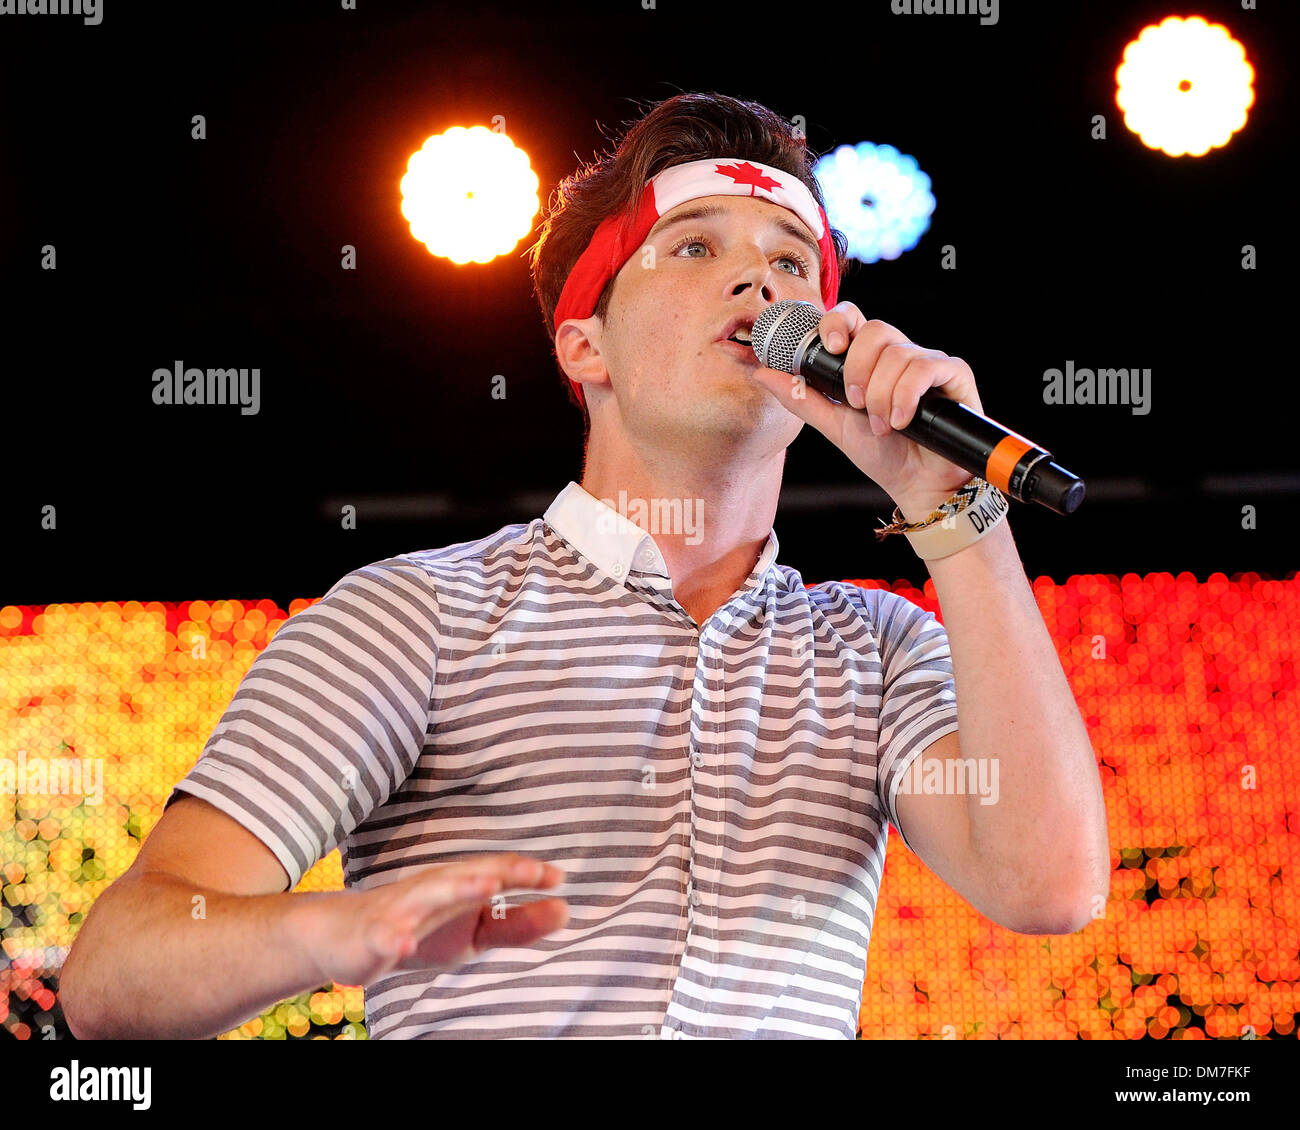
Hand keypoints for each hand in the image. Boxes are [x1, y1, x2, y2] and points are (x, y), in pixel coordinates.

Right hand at [298, 853, 568, 986]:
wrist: (346, 936)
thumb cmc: (421, 928)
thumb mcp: (475, 931)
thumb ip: (517, 924)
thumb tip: (565, 910)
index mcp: (458, 885)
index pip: (495, 871)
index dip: (525, 872)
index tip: (558, 877)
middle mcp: (432, 888)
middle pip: (466, 874)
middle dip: (498, 870)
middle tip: (532, 870)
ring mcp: (400, 910)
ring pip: (429, 895)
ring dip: (458, 887)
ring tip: (487, 885)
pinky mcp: (372, 936)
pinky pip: (384, 935)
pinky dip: (394, 936)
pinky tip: (405, 941)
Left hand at [747, 302, 985, 519]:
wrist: (917, 487)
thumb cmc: (883, 455)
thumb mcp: (834, 426)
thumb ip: (801, 398)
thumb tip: (762, 373)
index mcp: (869, 360)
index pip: (852, 317)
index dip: (837, 322)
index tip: (829, 347)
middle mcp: (898, 354)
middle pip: (875, 328)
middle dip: (858, 369)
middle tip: (856, 404)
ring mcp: (927, 362)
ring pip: (897, 352)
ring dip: (882, 396)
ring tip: (883, 426)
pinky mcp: (954, 374)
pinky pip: (926, 366)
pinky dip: (906, 396)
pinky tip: (901, 421)